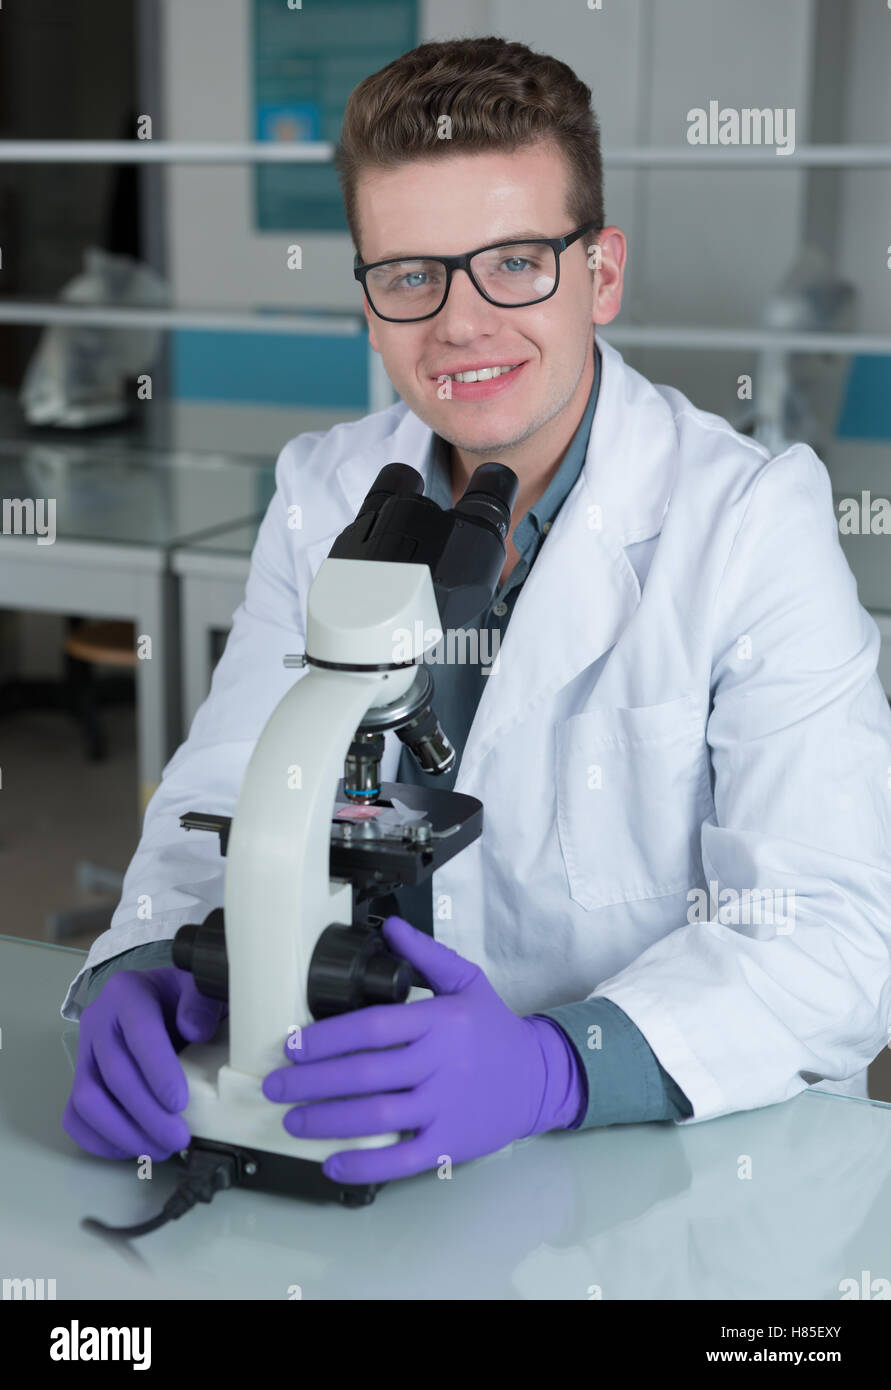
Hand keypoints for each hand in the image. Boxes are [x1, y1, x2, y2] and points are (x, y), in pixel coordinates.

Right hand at [62, 966, 227, 1159]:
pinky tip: (133, 1148)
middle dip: (147, 1114)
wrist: (154, 998)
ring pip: (88, 1100)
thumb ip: (201, 1003)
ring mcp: (84, 1051)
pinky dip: (100, 1139)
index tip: (179, 1104)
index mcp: (128, 992)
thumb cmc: (178, 996)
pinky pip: (75, 1116)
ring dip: (123, 1133)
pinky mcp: (79, 1078)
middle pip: (114, 1074)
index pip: (139, 1033)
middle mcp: (98, 1020)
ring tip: (158, 1149)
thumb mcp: (197, 987)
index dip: (158, 1071)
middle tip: (177, 1139)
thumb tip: (195, 1030)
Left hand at [262, 915, 581, 1183]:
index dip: (327, 1038)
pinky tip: (333, 1164)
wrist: (539, 1076)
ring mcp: (445, 1106)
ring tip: (293, 1120)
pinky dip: (365, 1164)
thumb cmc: (495, 1029)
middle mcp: (439, 1063)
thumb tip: (390, 927)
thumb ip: (425, 955)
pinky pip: (402, 1158)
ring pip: (377, 1116)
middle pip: (365, 1074)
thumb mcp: (466, 981)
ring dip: (328, 1120)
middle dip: (312, 1082)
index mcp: (439, 1021)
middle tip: (277, 1085)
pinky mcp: (450, 1142)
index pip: (372, 1028)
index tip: (293, 1045)